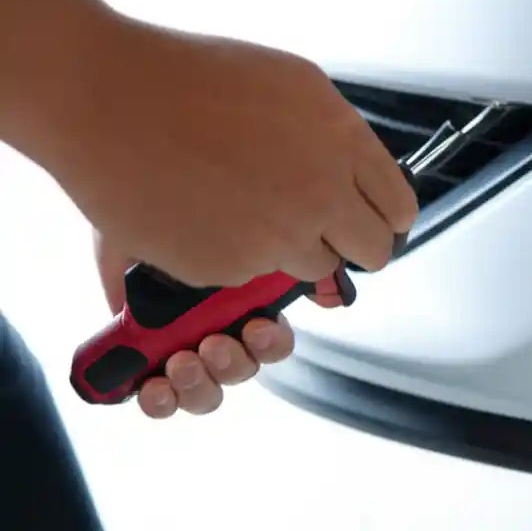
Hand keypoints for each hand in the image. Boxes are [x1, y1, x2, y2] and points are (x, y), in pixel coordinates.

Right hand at [40, 11, 417, 287]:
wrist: (105, 97)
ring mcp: (275, 236)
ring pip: (311, 268)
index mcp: (342, 143)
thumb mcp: (293, 84)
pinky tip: (203, 212)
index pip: (398, 209)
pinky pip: (249, 275)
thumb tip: (360, 181)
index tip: (371, 218)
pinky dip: (233, 255)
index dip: (385, 217)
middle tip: (320, 228)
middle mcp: (320, 195)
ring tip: (244, 205)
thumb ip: (337, 138)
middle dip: (350, 243)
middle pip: (371, 252)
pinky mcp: (226, 267)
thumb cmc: (192, 79)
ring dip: (289, 248)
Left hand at [95, 232, 346, 418]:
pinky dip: (161, 401)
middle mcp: (218, 333)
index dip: (270, 343)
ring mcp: (183, 354)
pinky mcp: (143, 369)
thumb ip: (276, 261)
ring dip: (199, 384)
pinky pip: (161, 402)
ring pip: (208, 393)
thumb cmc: (174, 220)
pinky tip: (153, 384)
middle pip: (244, 369)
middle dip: (233, 362)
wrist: (119, 214)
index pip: (274, 341)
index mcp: (243, 307)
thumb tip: (327, 283)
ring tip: (179, 362)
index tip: (256, 328)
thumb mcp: (226, 234)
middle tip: (213, 343)